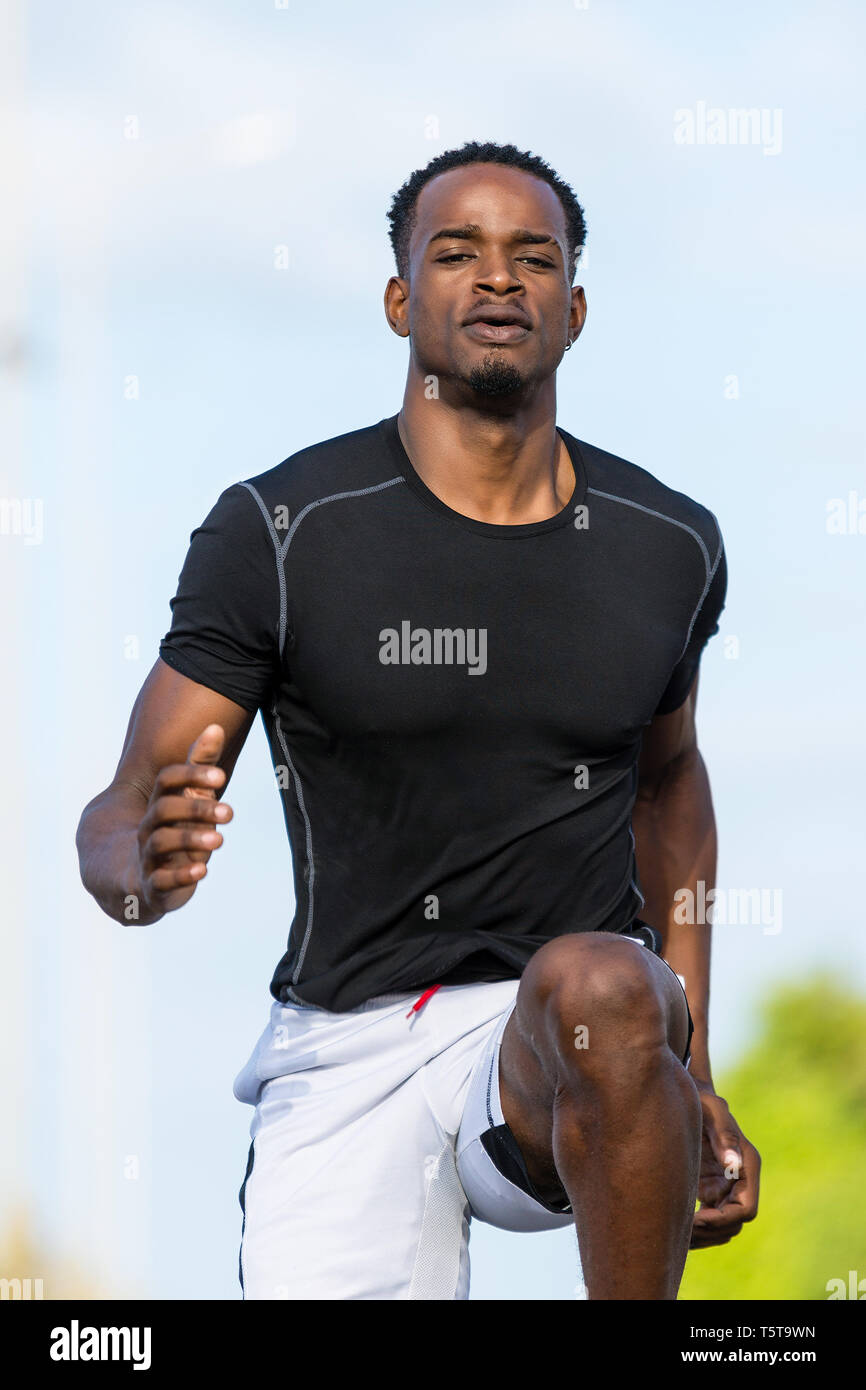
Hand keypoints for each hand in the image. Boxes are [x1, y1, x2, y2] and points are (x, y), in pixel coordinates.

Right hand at [136, 723, 232, 914]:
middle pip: (162, 810)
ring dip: (190, 840)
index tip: (221, 777)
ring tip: (220, 840)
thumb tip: (215, 726)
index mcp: (160, 805)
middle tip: (230, 813)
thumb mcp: (190, 802)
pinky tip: (202, 872)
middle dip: (196, 809)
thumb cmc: (174, 834)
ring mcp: (148, 858)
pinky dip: (180, 877)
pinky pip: (160, 881)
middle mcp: (150, 828)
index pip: (166, 781)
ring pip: (160, 843)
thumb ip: (200, 767)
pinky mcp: (153, 888)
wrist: (141, 884)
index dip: (190, 775)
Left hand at [689, 1080, 760, 1248]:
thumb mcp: (710, 1111)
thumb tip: (735, 1165)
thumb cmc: (700, 1100)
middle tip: (683, 1230)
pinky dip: (696, 1229)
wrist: (686, 1096)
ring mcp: (725, 1186)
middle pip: (734, 1224)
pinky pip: (709, 1220)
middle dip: (711, 1232)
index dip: (723, 1220)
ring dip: (704, 1236)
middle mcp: (740, 1179)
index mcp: (747, 1163)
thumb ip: (723, 1136)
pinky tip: (674, 1226)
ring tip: (677, 1231)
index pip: (746, 1210)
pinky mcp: (710, 1189)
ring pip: (722, 1227)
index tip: (696, 1218)